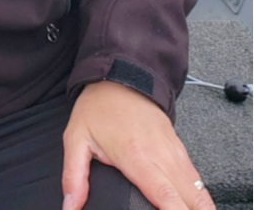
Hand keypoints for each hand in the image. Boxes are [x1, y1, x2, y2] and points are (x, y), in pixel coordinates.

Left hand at [62, 81, 215, 209]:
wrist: (120, 74)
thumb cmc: (99, 106)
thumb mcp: (76, 138)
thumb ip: (74, 176)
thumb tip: (70, 206)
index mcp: (137, 157)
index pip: (167, 198)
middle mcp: (162, 157)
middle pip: (191, 200)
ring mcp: (174, 152)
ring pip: (199, 192)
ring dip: (199, 209)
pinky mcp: (180, 148)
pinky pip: (196, 180)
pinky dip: (200, 198)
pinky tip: (195, 208)